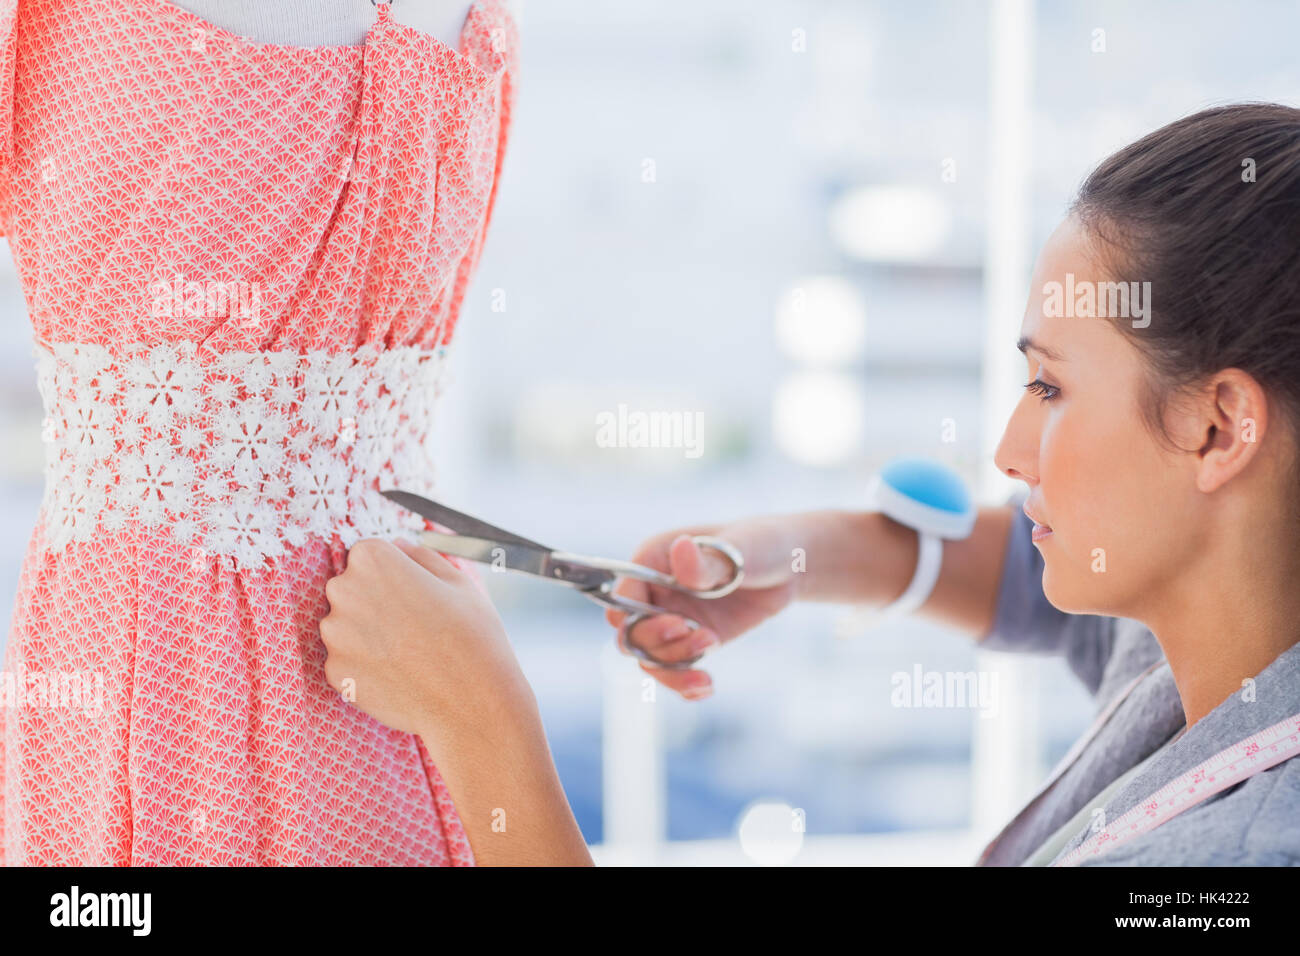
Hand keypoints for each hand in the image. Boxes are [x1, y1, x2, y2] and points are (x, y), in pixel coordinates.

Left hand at [320, 537, 533, 753]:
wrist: (471, 703)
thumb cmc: (472, 637)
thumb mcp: (458, 582)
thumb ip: (421, 556)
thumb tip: (398, 547)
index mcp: (373, 559)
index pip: (368, 555)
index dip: (393, 574)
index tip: (414, 594)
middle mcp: (344, 591)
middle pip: (350, 588)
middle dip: (374, 601)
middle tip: (412, 624)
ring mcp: (335, 635)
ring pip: (344, 626)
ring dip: (367, 634)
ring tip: (408, 652)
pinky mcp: (334, 673)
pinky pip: (346, 660)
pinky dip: (365, 666)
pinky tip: (398, 673)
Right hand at [604, 516, 800, 699]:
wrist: (789, 567)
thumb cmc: (760, 543)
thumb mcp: (740, 549)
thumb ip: (708, 560)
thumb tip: (681, 548)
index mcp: (654, 560)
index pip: (622, 595)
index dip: (639, 617)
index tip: (678, 622)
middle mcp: (655, 592)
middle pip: (631, 635)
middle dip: (659, 647)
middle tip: (704, 639)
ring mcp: (672, 620)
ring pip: (650, 659)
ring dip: (674, 670)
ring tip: (709, 665)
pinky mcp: (692, 642)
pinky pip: (674, 671)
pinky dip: (684, 686)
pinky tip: (707, 688)